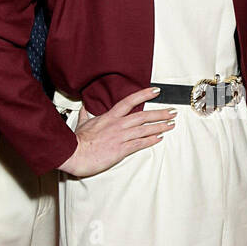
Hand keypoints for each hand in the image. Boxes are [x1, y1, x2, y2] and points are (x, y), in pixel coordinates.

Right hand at [58, 87, 175, 177]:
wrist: (74, 153)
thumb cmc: (78, 140)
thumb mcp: (82, 123)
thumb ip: (85, 115)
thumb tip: (83, 108)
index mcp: (109, 116)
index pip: (130, 101)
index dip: (144, 94)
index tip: (156, 91)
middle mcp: (118, 124)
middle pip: (143, 116)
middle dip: (160, 113)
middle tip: (172, 112)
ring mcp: (121, 136)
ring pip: (145, 129)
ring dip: (160, 126)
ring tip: (171, 124)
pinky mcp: (122, 149)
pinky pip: (140, 143)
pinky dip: (151, 140)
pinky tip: (159, 138)